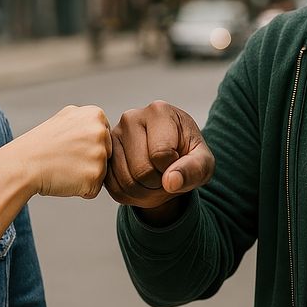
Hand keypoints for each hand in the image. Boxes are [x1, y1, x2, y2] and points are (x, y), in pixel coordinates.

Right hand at [1, 105, 110, 198]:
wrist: (22, 165)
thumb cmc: (41, 145)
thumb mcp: (66, 118)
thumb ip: (88, 120)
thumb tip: (103, 126)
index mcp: (96, 115)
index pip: (104, 138)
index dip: (84, 145)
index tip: (67, 143)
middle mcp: (101, 132)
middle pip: (106, 155)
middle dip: (87, 160)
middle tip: (64, 156)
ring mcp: (99, 154)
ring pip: (101, 172)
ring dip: (84, 175)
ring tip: (64, 167)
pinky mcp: (95, 176)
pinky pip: (94, 189)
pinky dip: (81, 190)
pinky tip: (65, 179)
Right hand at [105, 100, 213, 214]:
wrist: (170, 157)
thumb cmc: (188, 155)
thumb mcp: (203, 163)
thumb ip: (193, 170)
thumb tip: (171, 182)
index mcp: (159, 111)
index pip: (161, 154)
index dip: (174, 169)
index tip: (178, 161)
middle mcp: (130, 117)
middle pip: (142, 170)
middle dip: (159, 183)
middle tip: (167, 175)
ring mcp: (113, 136)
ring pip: (127, 182)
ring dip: (146, 192)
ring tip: (156, 180)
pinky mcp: (104, 155)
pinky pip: (113, 187)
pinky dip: (130, 195)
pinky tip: (141, 183)